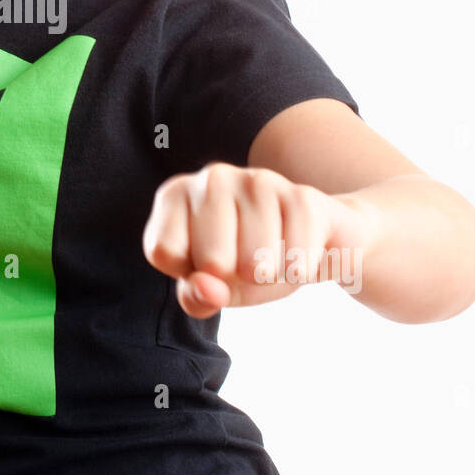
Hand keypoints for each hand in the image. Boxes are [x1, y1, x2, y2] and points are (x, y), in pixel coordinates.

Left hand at [141, 162, 365, 318]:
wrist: (312, 244)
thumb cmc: (245, 265)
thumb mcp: (211, 288)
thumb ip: (195, 296)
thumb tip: (206, 286)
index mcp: (175, 194)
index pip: (163, 251)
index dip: (189, 273)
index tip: (204, 262)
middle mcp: (212, 177)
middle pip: (210, 261)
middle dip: (232, 277)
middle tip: (245, 260)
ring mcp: (258, 180)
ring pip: (255, 263)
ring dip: (268, 275)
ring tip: (272, 255)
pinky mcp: (302, 195)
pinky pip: (295, 261)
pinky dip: (298, 272)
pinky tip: (298, 252)